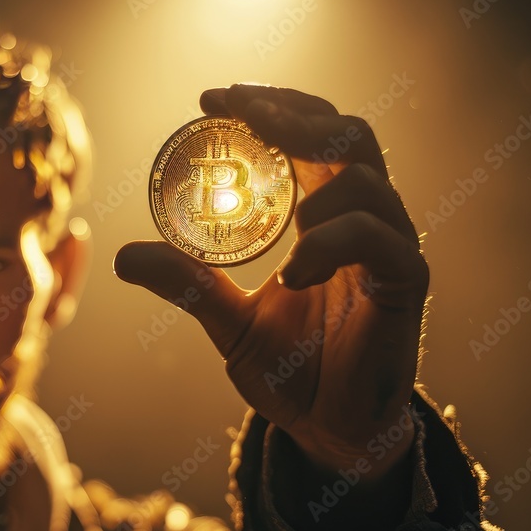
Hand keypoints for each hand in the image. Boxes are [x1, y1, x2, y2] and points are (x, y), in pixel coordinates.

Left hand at [114, 85, 428, 480]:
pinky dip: (336, 244)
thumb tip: (124, 256)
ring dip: (317, 188)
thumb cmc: (291, 372)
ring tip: (286, 225)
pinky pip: (383, 243)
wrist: (330, 431)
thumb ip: (188, 285)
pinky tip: (296, 272)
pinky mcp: (406, 287)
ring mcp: (388, 250)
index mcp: (322, 217)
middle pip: (346, 135)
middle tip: (241, 111)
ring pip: (368, 182)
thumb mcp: (228, 323)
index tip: (211, 99)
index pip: (307, 137)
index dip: (268, 108)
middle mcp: (360, 222)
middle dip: (295, 114)